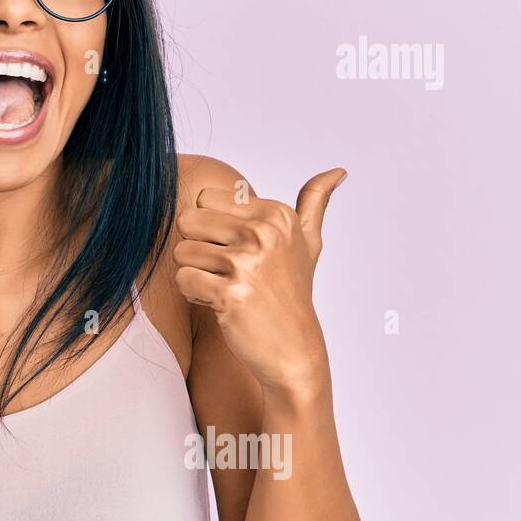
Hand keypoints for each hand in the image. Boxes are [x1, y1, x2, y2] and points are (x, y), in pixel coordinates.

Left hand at [173, 168, 346, 394]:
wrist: (293, 349)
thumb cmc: (291, 292)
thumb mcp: (308, 242)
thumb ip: (315, 202)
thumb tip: (339, 170)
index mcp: (276, 214)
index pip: (204, 199)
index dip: (212, 228)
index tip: (239, 250)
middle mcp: (264, 233)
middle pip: (188, 221)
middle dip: (198, 249)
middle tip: (226, 271)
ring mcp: (248, 263)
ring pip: (181, 251)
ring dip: (196, 274)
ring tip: (225, 288)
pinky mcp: (230, 293)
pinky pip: (183, 279)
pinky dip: (193, 295)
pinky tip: (220, 304)